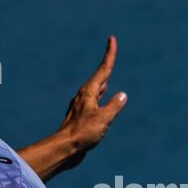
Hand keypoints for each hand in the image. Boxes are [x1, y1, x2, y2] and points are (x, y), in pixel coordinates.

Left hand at [55, 36, 127, 170]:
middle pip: (100, 76)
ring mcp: (82, 105)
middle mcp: (84, 96)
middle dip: (107, 64)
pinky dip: (101, 94)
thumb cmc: (83, 133)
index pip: (104, 69)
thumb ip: (115, 106)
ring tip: (108, 72)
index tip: (112, 39)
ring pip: (96, 88)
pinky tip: (103, 98)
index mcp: (90, 92)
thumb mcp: (104, 119)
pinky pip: (95, 99)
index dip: (110, 54)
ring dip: (104, 79)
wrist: (65, 148)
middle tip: (111, 51)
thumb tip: (122, 96)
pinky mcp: (81, 116)